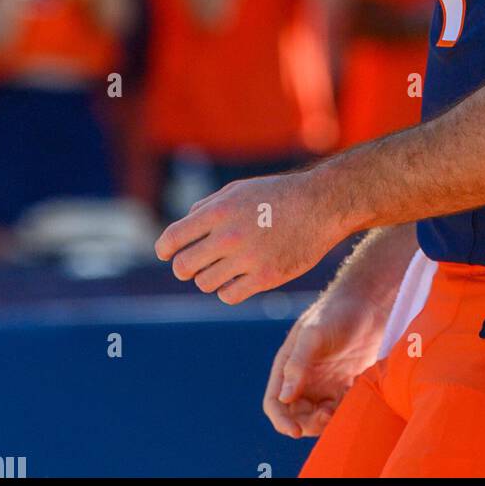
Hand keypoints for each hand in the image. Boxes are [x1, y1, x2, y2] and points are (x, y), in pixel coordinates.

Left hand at [154, 169, 348, 305]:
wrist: (320, 205)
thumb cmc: (276, 195)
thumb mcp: (239, 190)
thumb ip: (207, 207)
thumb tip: (183, 228)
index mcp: (219, 211)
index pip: (173, 239)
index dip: (164, 249)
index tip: (167, 253)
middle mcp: (229, 235)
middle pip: (184, 266)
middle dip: (185, 267)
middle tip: (195, 264)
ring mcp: (247, 258)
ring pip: (205, 283)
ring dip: (209, 277)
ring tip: (223, 267)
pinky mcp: (265, 277)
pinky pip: (228, 295)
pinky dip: (228, 289)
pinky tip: (238, 278)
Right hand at [263, 288, 390, 438]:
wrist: (368, 303)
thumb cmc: (337, 312)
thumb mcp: (314, 335)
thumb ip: (298, 364)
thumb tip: (284, 398)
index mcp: (287, 365)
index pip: (274, 402)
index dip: (281, 421)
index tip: (295, 432)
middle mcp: (302, 377)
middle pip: (295, 415)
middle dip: (306, 424)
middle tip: (325, 416)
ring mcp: (323, 382)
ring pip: (315, 416)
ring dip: (323, 422)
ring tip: (336, 409)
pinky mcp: (343, 384)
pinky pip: (336, 410)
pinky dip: (340, 413)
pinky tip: (350, 398)